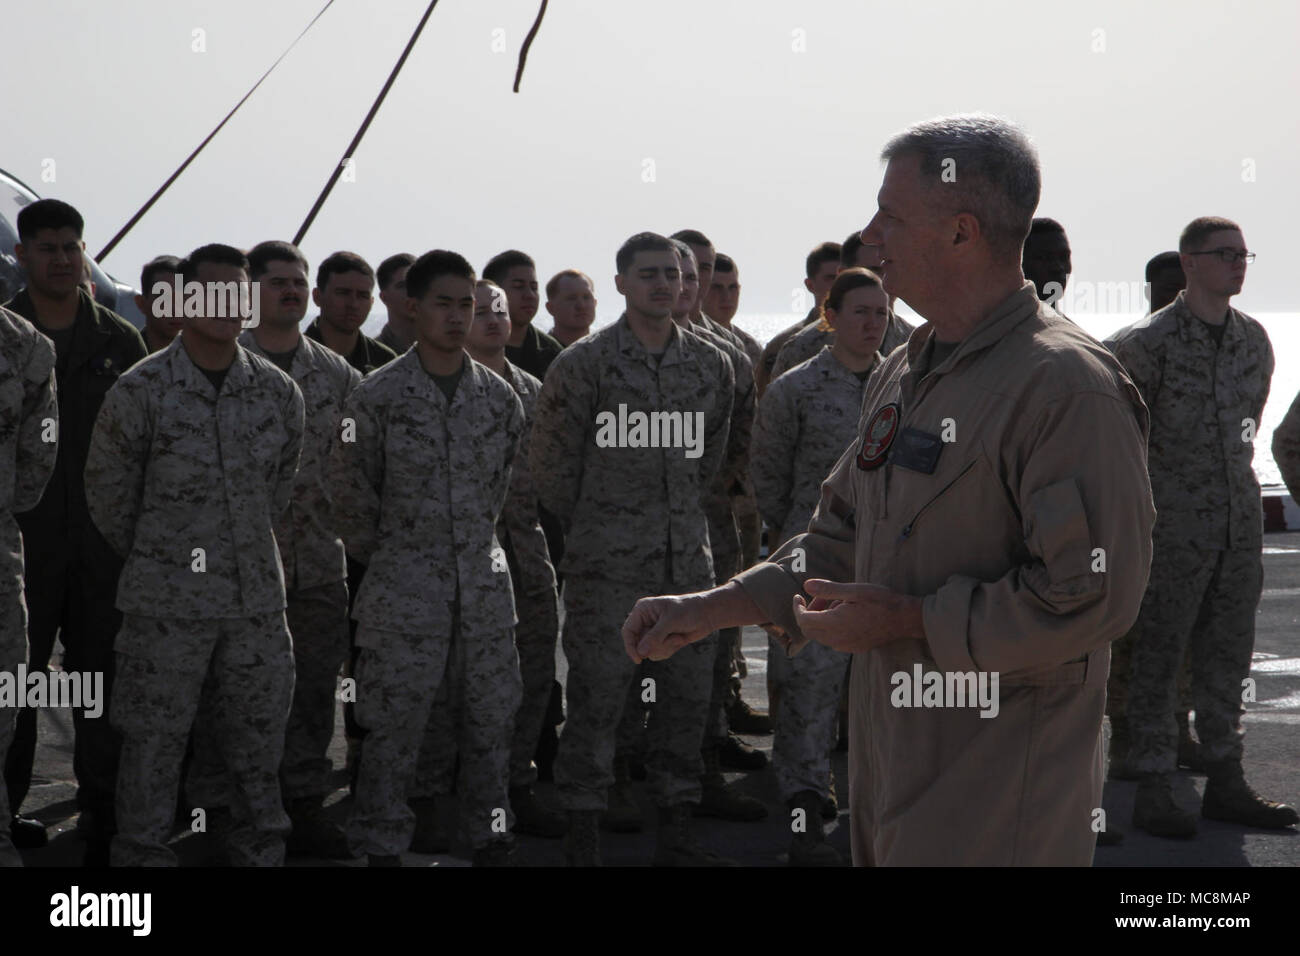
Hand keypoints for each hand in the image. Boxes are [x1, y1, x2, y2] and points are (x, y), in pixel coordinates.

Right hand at [622, 593, 714, 662]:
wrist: (707, 614)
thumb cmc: (689, 611)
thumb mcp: (671, 622)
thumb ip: (655, 637)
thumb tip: (641, 652)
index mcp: (642, 610)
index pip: (628, 631)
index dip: (630, 646)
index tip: (638, 660)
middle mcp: (645, 621)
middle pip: (638, 644)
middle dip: (656, 646)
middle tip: (671, 639)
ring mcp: (653, 632)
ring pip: (648, 651)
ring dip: (664, 648)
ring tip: (677, 636)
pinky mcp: (661, 640)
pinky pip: (658, 653)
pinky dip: (669, 650)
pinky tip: (679, 639)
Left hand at [792, 579, 923, 653]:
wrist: (904, 619)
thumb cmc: (881, 601)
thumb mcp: (855, 590)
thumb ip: (828, 588)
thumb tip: (806, 585)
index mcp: (835, 624)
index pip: (803, 620)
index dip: (797, 607)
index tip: (798, 596)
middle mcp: (837, 639)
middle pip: (808, 630)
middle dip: (808, 612)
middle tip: (822, 596)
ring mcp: (845, 646)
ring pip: (820, 635)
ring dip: (820, 619)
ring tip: (838, 602)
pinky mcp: (853, 648)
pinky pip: (832, 640)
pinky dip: (830, 627)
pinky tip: (846, 613)